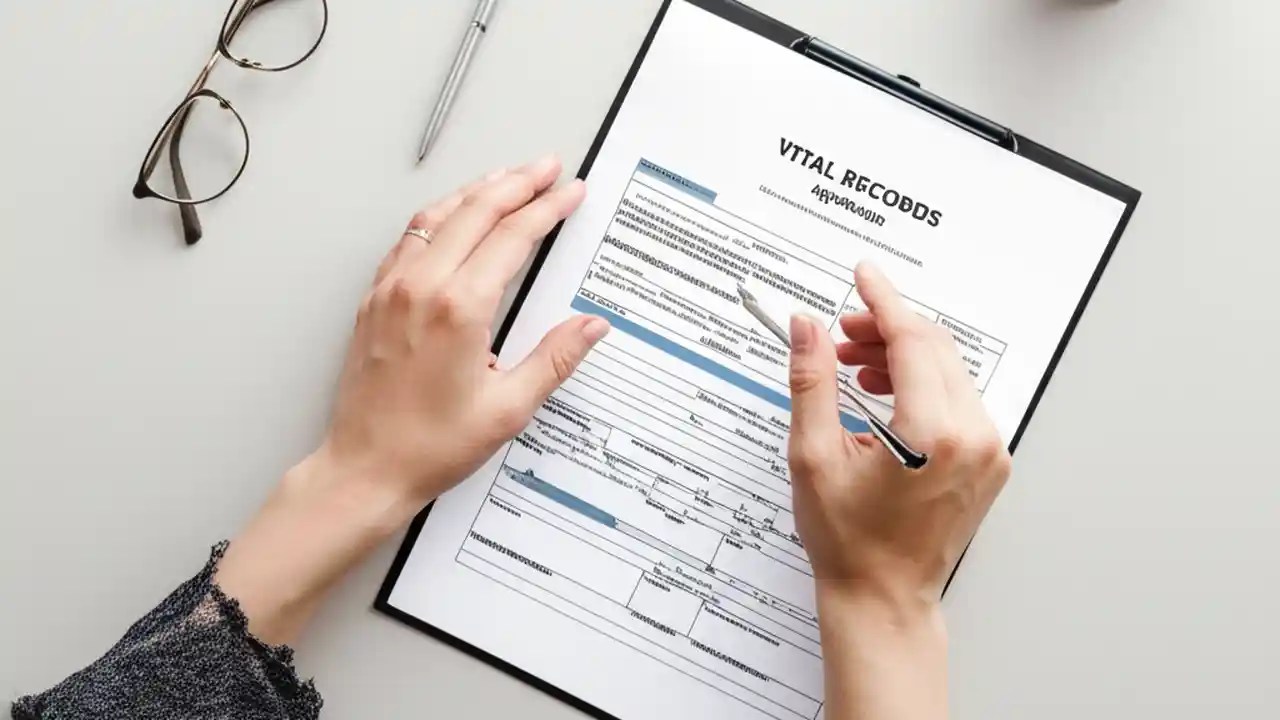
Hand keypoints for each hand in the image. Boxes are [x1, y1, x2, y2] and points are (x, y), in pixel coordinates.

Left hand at [317, 154, 610, 517]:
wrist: (365, 469)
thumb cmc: (430, 446)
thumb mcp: (509, 408)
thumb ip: (554, 358)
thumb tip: (592, 326)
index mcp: (460, 309)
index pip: (513, 237)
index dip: (547, 209)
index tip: (570, 192)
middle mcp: (421, 288)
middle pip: (476, 212)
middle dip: (517, 183)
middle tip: (547, 168)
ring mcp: (392, 290)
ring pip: (438, 217)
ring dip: (477, 191)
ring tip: (507, 177)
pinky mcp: (374, 301)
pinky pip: (409, 240)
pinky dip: (439, 216)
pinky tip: (452, 215)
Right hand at [787, 261, 1010, 608]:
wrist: (883, 597)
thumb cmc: (849, 542)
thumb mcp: (813, 456)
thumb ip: (810, 382)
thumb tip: (806, 328)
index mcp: (933, 433)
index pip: (912, 339)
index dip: (883, 301)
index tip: (864, 276)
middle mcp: (972, 437)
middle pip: (934, 348)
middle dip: (886, 328)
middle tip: (840, 333)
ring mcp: (988, 450)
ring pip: (948, 370)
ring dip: (902, 355)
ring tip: (852, 366)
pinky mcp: (989, 461)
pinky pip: (958, 399)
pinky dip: (921, 384)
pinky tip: (884, 393)